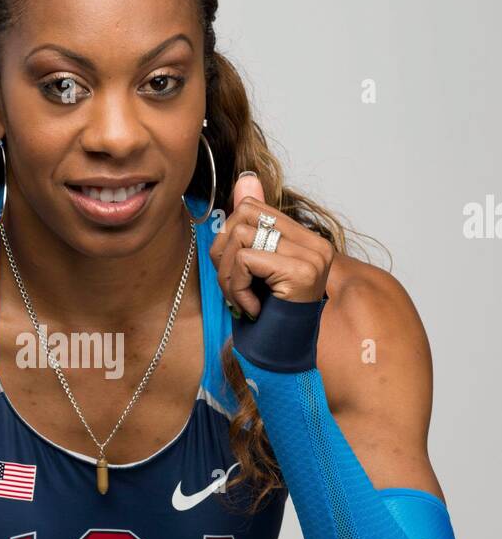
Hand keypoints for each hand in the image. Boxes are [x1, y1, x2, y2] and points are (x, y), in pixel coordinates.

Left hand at [211, 172, 334, 319]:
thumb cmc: (269, 318)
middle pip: (243, 215)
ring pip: (240, 236)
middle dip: (223, 253)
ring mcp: (312, 257)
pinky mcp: (300, 272)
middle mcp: (315, 244)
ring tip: (242, 300)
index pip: (253, 208)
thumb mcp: (253, 269)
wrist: (284, 358)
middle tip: (234, 287)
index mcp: (307, 240)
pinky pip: (245, 261)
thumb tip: (246, 179)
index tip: (236, 271)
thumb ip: (251, 226)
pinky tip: (251, 308)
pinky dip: (237, 287)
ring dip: (228, 275)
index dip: (230, 237)